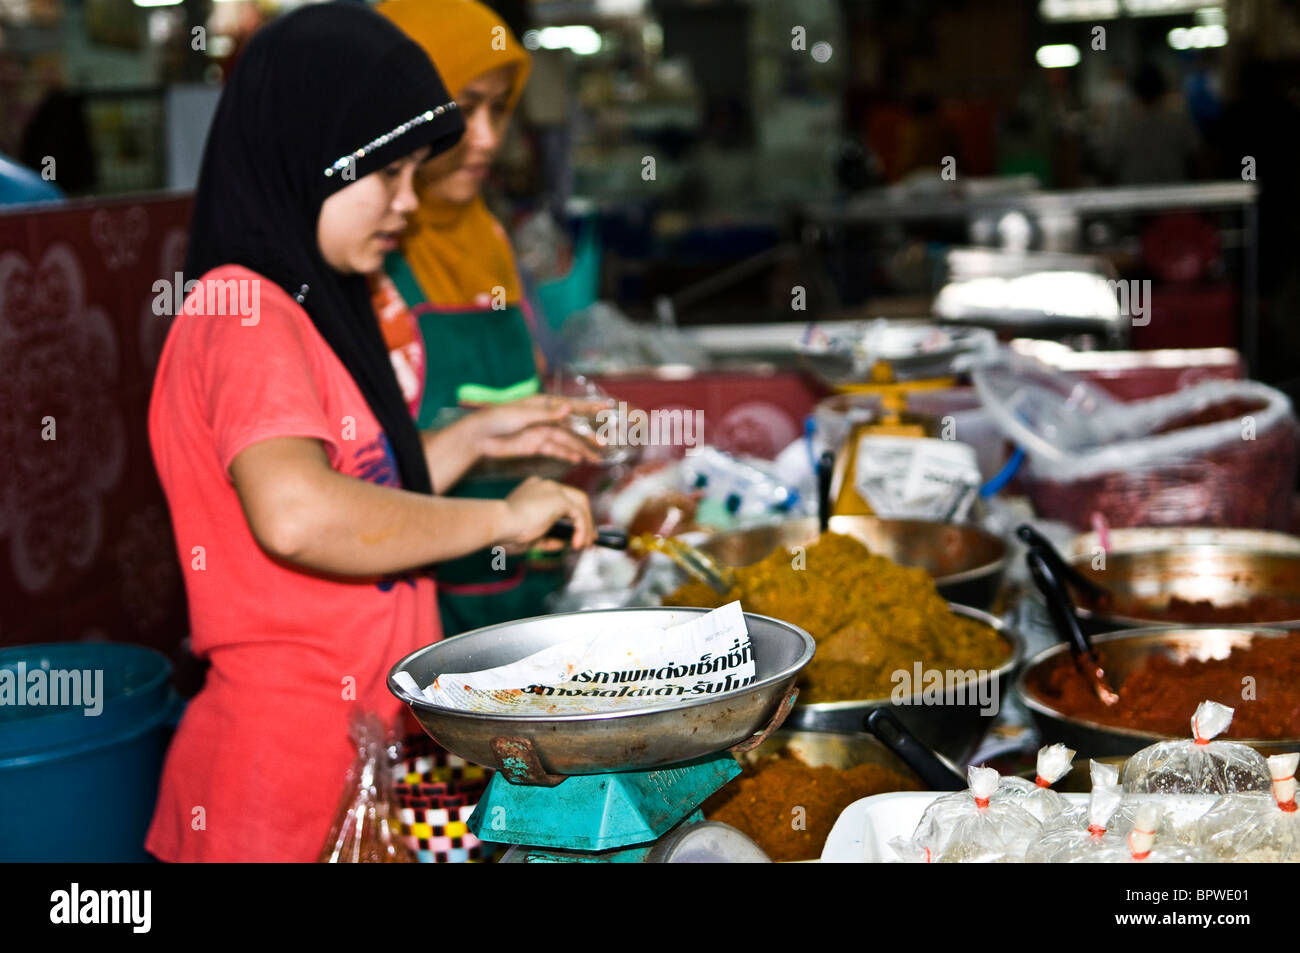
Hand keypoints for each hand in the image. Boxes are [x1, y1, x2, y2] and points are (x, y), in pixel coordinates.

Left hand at [467, 395, 608, 463]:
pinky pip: (555, 450)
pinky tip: (578, 459)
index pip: (570, 405)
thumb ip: (545, 414)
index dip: (589, 407)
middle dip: (588, 435)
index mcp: (543, 404)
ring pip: (566, 441)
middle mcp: (545, 417)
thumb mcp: (521, 414)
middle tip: (605, 442)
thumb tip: (567, 410)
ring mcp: (541, 432)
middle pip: (572, 427)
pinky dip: (566, 454)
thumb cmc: (497, 418)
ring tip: (596, 457)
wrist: (478, 437)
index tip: (606, 407)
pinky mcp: (535, 445)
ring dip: (580, 448)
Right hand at [497, 476, 594, 553]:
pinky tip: (577, 544)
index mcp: (534, 490)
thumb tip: (565, 543)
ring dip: (587, 525)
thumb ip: (549, 538)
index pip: (560, 501)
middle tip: (588, 540)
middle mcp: (545, 485)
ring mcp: (552, 489)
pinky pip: (579, 514)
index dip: (571, 518)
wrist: (498, 525)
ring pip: (581, 504)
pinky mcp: (559, 498)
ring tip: (587, 545)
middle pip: (575, 499)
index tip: (576, 535)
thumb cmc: (505, 532)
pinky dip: (582, 529)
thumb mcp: (531, 538)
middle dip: (585, 520)